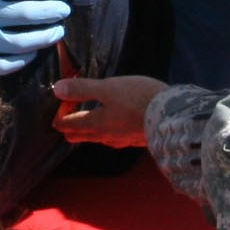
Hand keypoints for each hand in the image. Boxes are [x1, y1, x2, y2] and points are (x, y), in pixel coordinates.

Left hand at [53, 75, 167, 147]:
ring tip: (93, 108)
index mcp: (94, 125)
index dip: (59, 113)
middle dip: (69, 123)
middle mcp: (104, 137)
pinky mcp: (134, 140)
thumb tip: (57, 89)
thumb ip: (82, 89)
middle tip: (73, 105)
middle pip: (77, 135)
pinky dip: (106, 127)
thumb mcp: (108, 88)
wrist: (173, 116)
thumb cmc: (138, 99)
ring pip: (95, 136)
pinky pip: (112, 136)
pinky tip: (116, 117)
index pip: (66, 125)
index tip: (63, 98)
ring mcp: (119, 141)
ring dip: (89, 125)